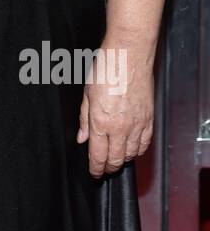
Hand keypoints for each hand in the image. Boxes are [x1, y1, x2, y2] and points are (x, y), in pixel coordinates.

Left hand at [76, 36, 154, 176]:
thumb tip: (82, 138)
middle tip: (105, 170)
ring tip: (117, 161)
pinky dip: (138, 150)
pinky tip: (133, 150)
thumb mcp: (87, 94)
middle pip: (116, 159)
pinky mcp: (149, 119)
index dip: (96, 169)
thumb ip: (84, 120)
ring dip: (123, 160)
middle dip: (109, 168)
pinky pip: (145, 143)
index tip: (94, 173)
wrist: (129, 57)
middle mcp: (120, 127)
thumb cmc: (106, 70)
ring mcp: (137, 124)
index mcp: (100, 122)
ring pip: (132, 154)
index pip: (98, 156)